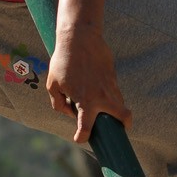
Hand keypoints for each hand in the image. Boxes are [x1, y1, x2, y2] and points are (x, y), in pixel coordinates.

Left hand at [46, 25, 131, 143]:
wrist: (79, 38)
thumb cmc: (63, 61)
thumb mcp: (52, 84)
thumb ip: (58, 103)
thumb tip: (70, 112)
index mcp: (84, 101)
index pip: (86, 128)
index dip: (82, 137)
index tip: (80, 138)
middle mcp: (101, 96)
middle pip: (123, 117)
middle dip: (124, 125)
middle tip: (119, 129)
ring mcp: (110, 86)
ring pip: (121, 104)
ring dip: (118, 111)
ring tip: (109, 112)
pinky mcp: (113, 76)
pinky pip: (115, 92)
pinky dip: (111, 97)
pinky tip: (101, 92)